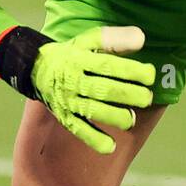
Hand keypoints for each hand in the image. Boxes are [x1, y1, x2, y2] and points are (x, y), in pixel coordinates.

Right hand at [32, 26, 154, 153]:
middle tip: (147, 98)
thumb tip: (141, 39)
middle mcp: (73, 80)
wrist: (35, 68)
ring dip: (115, 117)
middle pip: (103, 90)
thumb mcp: (88, 40)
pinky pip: (79, 130)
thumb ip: (114, 39)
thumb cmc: (71, 54)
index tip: (150, 75)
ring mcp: (68, 100)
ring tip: (131, 120)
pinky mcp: (65, 117)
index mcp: (79, 59)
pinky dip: (94, 140)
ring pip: (93, 111)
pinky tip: (110, 146)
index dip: (131, 70)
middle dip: (128, 95)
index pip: (108, 65)